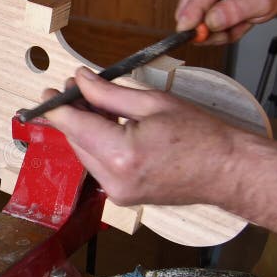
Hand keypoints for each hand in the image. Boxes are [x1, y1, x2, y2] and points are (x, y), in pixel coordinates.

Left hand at [42, 67, 239, 206]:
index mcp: (121, 154)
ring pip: (85, 153)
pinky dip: (98, 144)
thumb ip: (108, 93)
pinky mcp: (122, 197)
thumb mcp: (152, 103)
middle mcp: (114, 179)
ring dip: (85, 128)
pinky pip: (98, 165)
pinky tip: (107, 124)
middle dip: (72, 114)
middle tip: (74, 88)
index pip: (74, 127)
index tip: (47, 94)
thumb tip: (80, 79)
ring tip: (95, 102)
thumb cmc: (202, 136)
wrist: (229, 171)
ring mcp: (117, 193)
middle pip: (76, 141)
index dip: (56, 108)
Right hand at [175, 0, 276, 43]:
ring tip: (237, 21)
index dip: (192, 11)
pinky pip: (196, 25)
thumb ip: (237, 10)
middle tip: (236, 27)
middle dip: (212, 27)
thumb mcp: (262, 0)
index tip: (186, 27)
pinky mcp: (194, 0)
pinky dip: (213, 31)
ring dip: (215, 31)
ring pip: (193, 20)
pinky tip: (229, 22)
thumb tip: (211, 20)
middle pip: (192, 8)